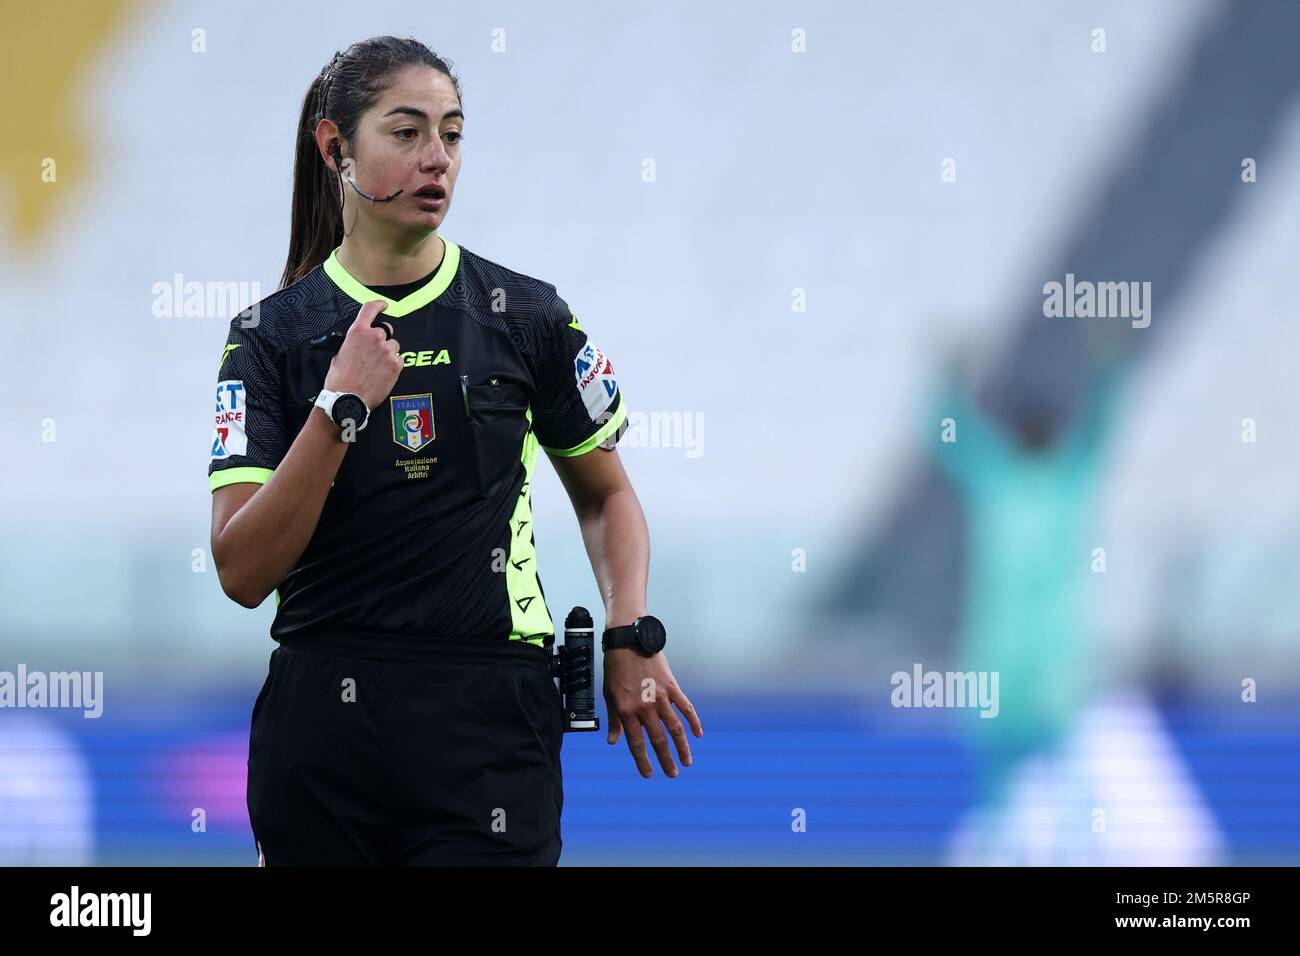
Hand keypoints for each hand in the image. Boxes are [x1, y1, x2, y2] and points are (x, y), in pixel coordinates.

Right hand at [323, 300, 402, 408]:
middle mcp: (374, 337)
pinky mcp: (396, 364)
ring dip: (388, 355)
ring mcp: (387, 350)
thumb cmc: (339, 379)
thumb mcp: (340, 354)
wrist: (347, 398)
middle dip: (382, 340)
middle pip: (386, 332)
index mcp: (358, 332)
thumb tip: (359, 343)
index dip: (379, 305)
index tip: (384, 305)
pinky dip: (392, 367)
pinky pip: (398, 360)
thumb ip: (353, 343)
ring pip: (393, 347)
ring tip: (376, 369)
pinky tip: (382, 375)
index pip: (370, 309)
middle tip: (375, 354)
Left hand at [604, 649, 701, 777]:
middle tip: (672, 774)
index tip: (648, 774)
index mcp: (626, 710)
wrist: (628, 641)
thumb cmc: (616, 668)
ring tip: (686, 762)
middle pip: (658, 740)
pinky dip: (693, 721)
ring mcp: (660, 696)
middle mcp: (644, 707)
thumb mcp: (609, 695)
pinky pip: (685, 707)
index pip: (636, 743)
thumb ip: (614, 720)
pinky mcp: (672, 686)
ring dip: (682, 747)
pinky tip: (697, 734)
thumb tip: (613, 741)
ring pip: (675, 728)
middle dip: (665, 760)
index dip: (643, 761)